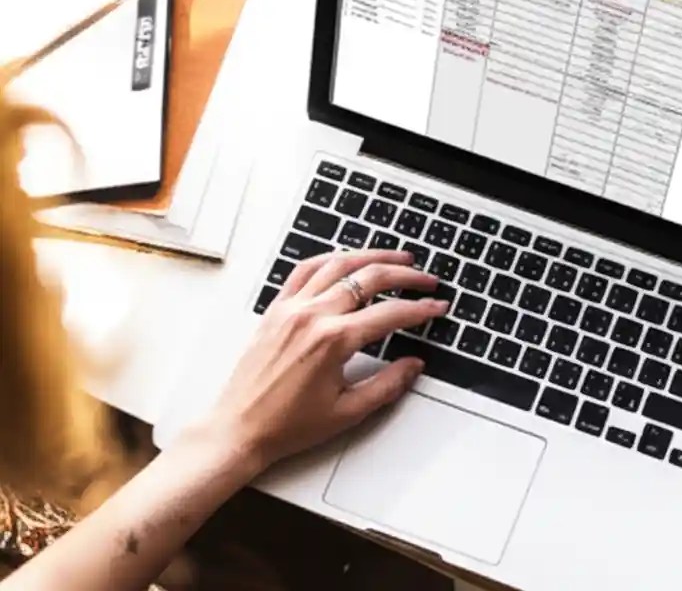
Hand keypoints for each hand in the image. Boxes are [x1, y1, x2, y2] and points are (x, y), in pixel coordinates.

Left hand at [188, 249, 448, 476]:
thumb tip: (413, 365)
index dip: (421, 309)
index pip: (390, 314)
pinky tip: (345, 258)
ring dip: (372, 256)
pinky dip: (330, 259)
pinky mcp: (276, 309)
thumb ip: (388, 384)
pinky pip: (305, 270)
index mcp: (333, 341)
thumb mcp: (348, 411)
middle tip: (425, 279)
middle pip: (369, 278)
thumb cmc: (287, 425)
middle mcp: (312, 316)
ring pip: (338, 264)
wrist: (239, 429)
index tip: (437, 306)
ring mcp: (291, 308)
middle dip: (405, 275)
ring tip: (396, 258)